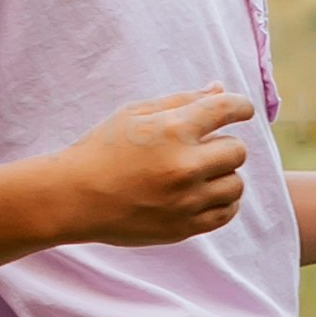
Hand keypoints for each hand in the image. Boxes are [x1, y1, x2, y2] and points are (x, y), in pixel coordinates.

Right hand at [61, 87, 255, 248]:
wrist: (74, 198)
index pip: (227, 109)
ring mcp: (186, 201)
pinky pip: (226, 213)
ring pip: (236, 184)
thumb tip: (219, 88)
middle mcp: (184, 166)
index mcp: (172, 130)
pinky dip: (223, 202)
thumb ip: (182, 101)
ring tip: (201, 173)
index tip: (241, 110)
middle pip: (237, 151)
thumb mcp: (136, 114)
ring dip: (224, 175)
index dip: (241, 106)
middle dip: (224, 144)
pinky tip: (204, 193)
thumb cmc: (102, 149)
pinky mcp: (184, 228)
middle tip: (203, 147)